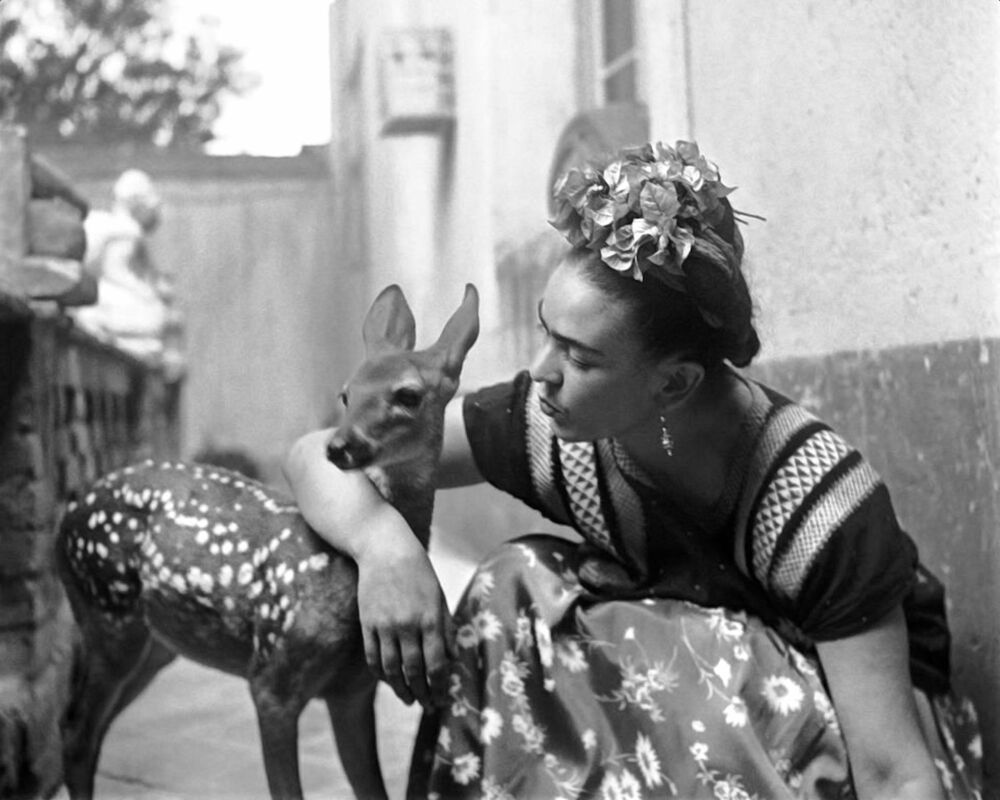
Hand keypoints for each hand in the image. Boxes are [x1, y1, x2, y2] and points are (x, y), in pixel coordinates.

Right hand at [355, 533, 455, 707]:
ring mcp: (385, 625)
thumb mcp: (439, 597)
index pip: (436, 664)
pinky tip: (388, 681)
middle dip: (422, 693)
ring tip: (408, 700)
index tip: (441, 700)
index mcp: (430, 619)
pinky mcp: (367, 623)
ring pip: (391, 669)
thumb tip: (452, 658)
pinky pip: (373, 656)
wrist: (385, 548)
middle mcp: (408, 625)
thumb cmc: (418, 572)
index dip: (438, 687)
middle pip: (414, 671)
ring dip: (400, 689)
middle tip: (427, 707)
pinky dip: (380, 673)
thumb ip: (445, 629)